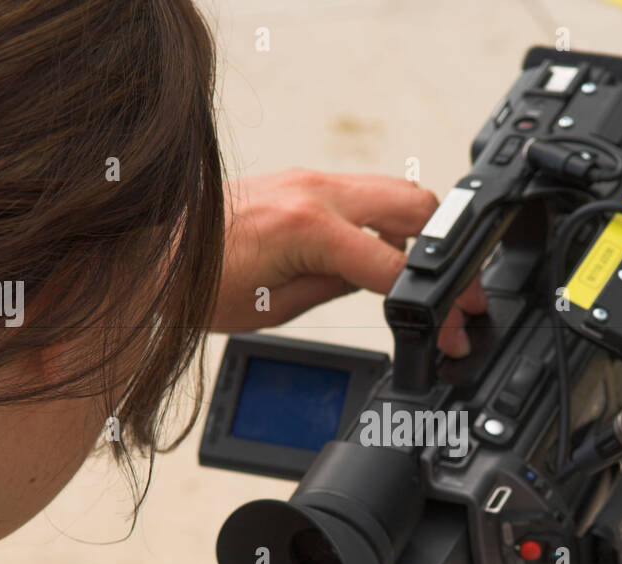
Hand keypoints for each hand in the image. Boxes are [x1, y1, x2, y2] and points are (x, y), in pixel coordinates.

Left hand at [212, 168, 485, 356]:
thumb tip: (385, 282)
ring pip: (397, 192)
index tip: (452, 326)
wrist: (158, 256)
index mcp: (308, 227)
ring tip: (428, 279)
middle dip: (451, 254)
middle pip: (417, 208)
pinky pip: (365, 193)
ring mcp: (310, 178)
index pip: (397, 265)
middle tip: (463, 295)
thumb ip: (341, 287)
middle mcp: (314, 191)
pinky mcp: (304, 180)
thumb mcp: (280, 307)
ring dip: (424, 234)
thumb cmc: (201, 285)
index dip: (434, 304)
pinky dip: (388, 222)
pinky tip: (384, 256)